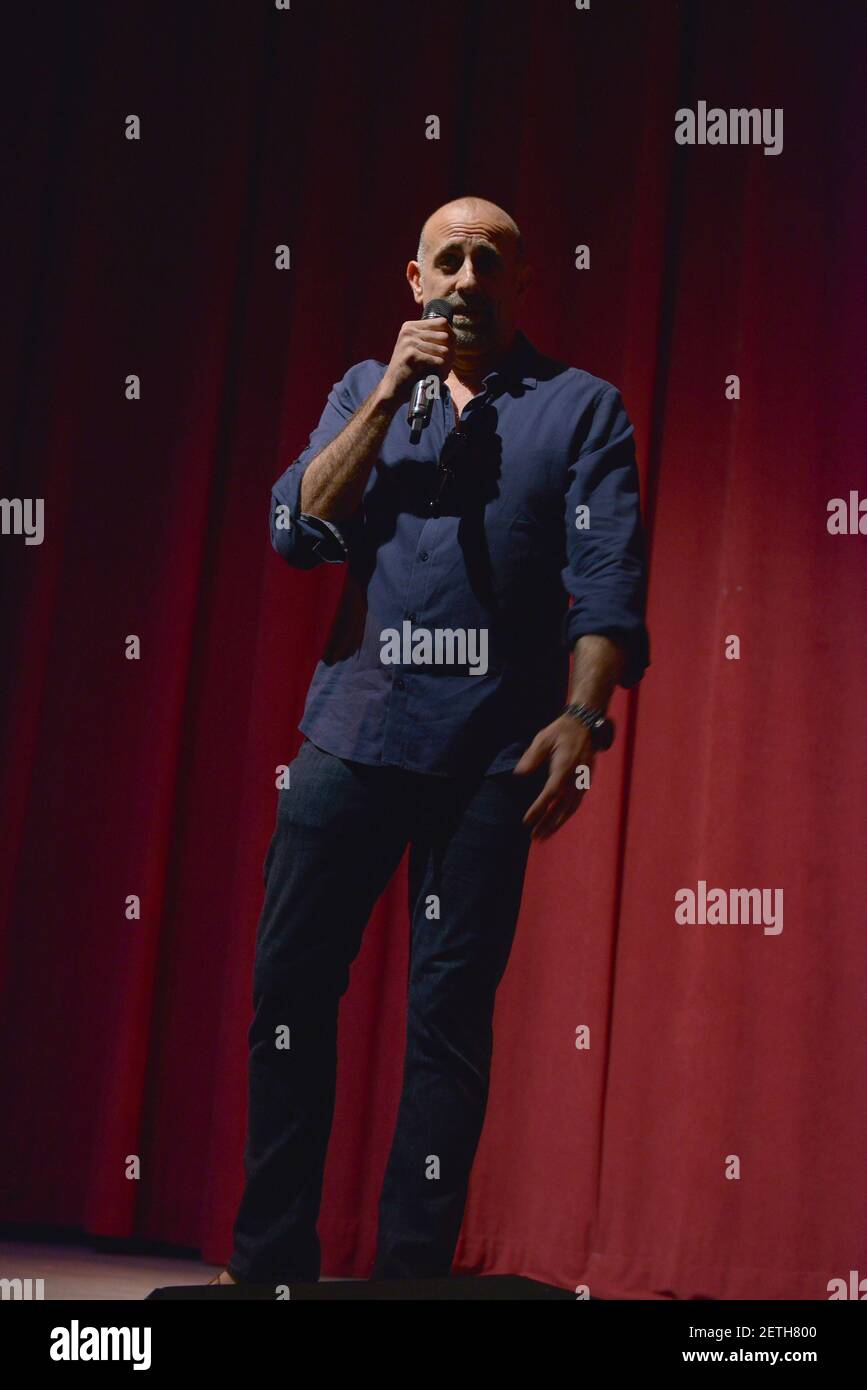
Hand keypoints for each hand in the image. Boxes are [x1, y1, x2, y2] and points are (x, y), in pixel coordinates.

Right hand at [379, 317, 454, 405]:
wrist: (392, 387)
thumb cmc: (408, 370)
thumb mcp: (416, 348)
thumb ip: (431, 338)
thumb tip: (453, 335)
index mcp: (410, 326)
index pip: (442, 322)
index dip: (450, 337)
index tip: (449, 350)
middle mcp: (409, 331)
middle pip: (445, 336)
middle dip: (450, 353)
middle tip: (445, 365)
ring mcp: (409, 342)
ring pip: (444, 350)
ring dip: (446, 364)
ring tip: (440, 372)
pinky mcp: (411, 355)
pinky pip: (439, 361)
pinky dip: (440, 372)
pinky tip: (435, 377)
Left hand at [513, 716, 594, 840]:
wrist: (586, 725)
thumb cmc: (561, 730)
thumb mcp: (543, 738)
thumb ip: (531, 757)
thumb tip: (519, 774)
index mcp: (565, 767)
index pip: (550, 794)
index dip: (538, 809)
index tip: (526, 821)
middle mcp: (576, 778)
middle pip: (562, 807)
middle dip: (548, 823)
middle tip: (535, 837)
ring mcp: (583, 781)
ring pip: (571, 808)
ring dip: (557, 823)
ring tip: (545, 835)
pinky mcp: (585, 782)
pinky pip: (576, 803)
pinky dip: (566, 815)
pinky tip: (557, 822)